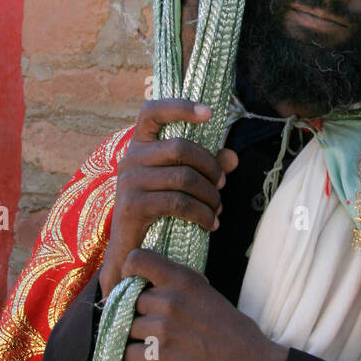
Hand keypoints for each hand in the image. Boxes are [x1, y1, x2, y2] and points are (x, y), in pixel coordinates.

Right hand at [99, 98, 238, 299]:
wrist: (130, 254)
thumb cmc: (159, 213)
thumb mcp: (183, 185)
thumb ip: (207, 167)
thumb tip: (232, 156)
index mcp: (140, 145)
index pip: (152, 111)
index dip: (180, 106)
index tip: (210, 112)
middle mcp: (130, 158)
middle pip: (181, 148)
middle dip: (210, 168)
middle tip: (222, 187)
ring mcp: (128, 181)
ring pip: (184, 177)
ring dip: (210, 195)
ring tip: (218, 210)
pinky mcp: (132, 205)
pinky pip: (178, 202)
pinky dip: (201, 213)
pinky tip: (210, 223)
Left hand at [122, 250, 288, 360]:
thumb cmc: (235, 331)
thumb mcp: (209, 295)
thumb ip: (181, 288)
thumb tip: (155, 285)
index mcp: (184, 280)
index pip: (138, 259)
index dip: (129, 272)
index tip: (133, 284)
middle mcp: (169, 300)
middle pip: (130, 300)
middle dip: (139, 312)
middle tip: (154, 325)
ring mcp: (162, 329)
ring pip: (127, 328)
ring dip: (136, 337)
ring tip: (156, 345)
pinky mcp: (158, 358)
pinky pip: (127, 353)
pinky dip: (133, 359)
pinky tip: (148, 360)